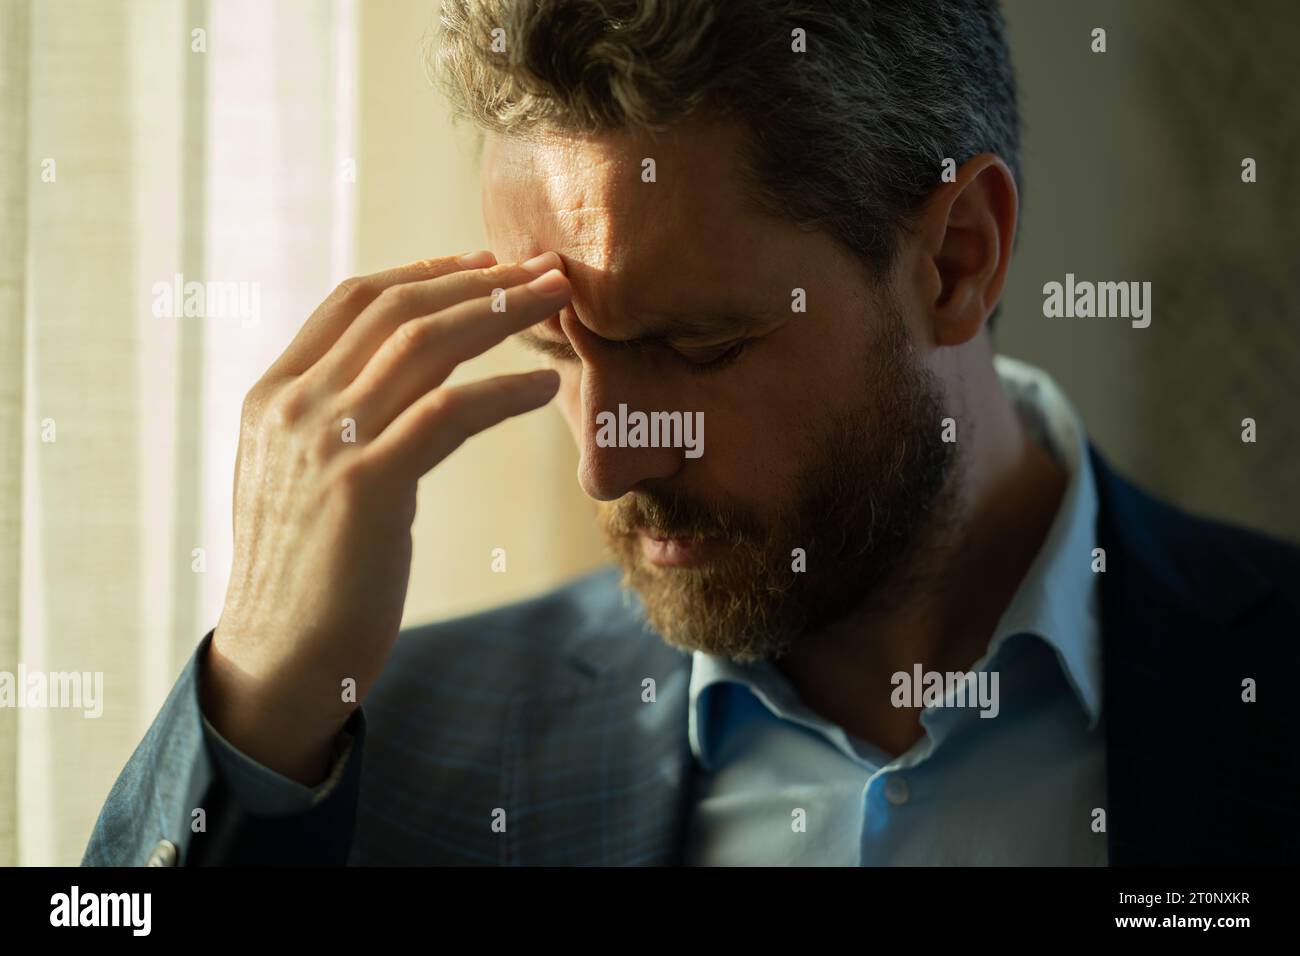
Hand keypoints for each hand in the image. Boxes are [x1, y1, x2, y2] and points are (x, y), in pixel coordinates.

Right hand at [201, 251, 569, 784]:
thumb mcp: (300, 476)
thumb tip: (393, 379)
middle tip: (546, 268)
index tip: (484, 260)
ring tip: (558, 304)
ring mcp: (324, 443)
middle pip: (397, 308)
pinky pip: (447, 413)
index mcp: (273, 394)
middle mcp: (293, 405)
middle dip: (480, 280)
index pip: (353, 299)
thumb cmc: (305, 572)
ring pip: (423, 345)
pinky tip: (543, 387)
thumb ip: (332, 419)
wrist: (278, 659)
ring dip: (501, 315)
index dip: (426, 269)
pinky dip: (502, 391)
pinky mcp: (364, 487)